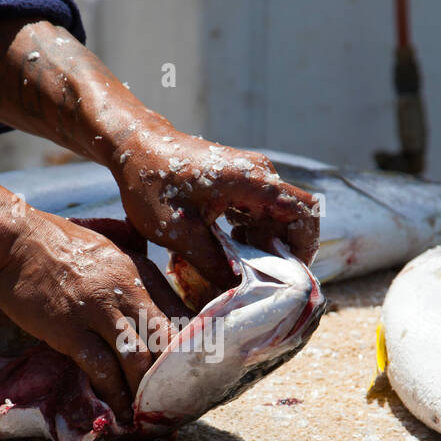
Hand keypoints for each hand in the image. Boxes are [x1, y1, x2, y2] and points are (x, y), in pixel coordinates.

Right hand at [0, 211, 190, 422]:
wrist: (13, 238)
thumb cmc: (56, 244)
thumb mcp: (107, 251)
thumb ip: (130, 276)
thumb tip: (147, 300)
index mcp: (140, 273)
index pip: (180, 316)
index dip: (188, 350)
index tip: (188, 375)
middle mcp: (128, 291)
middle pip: (166, 341)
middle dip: (172, 375)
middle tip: (174, 401)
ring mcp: (100, 311)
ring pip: (138, 359)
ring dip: (144, 391)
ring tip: (147, 413)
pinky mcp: (71, 330)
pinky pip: (102, 369)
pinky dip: (114, 395)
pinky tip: (119, 411)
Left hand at [111, 130, 319, 288]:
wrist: (136, 147)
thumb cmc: (152, 184)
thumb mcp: (179, 232)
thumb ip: (213, 263)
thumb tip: (239, 293)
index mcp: (252, 181)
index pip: (304, 212)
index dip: (305, 246)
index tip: (290, 275)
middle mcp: (259, 175)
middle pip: (292, 219)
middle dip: (282, 253)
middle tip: (262, 283)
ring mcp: (250, 178)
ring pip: (275, 219)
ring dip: (265, 247)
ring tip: (243, 271)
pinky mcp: (239, 184)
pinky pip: (259, 214)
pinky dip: (252, 237)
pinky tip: (231, 252)